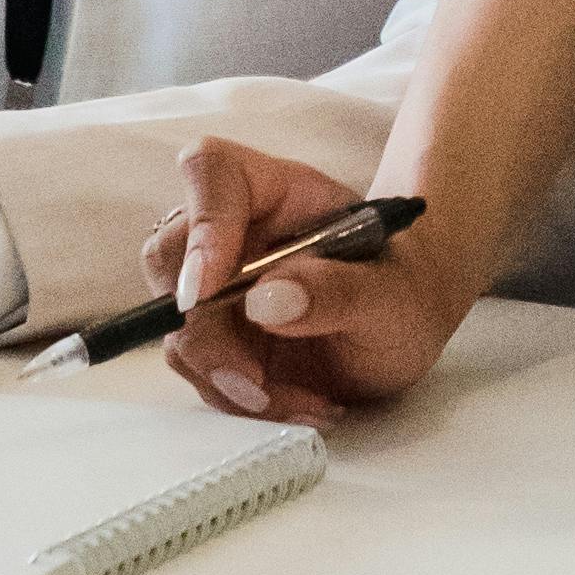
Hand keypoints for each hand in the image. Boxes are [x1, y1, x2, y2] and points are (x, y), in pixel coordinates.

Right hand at [148, 145, 468, 425]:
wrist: (404, 327)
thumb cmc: (404, 290)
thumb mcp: (392, 295)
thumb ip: (339, 290)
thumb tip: (266, 300)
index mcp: (275, 191)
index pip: (211, 170)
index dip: (201, 225)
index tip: (208, 290)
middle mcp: (233, 231)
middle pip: (169, 256)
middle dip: (203, 332)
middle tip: (256, 380)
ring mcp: (217, 285)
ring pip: (178, 327)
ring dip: (229, 380)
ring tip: (305, 401)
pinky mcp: (216, 336)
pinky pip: (199, 371)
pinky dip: (242, 401)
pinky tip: (301, 404)